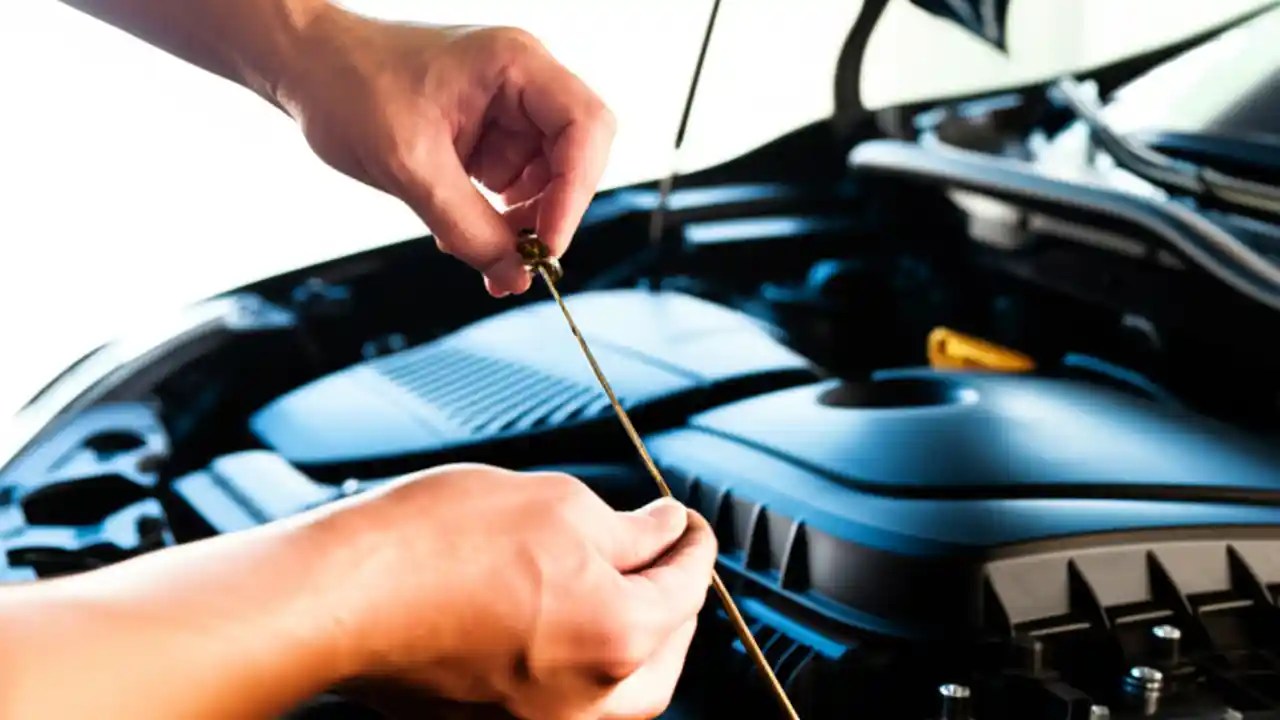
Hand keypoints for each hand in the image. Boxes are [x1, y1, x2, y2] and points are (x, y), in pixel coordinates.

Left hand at [274, 10, 615, 296]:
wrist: (307, 69)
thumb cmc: (348, 85)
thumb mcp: (409, 167)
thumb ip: (467, 226)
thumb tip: (514, 275)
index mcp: (515, 64)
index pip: (584, 128)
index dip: (576, 192)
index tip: (547, 244)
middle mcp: (522, 83)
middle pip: (576, 157)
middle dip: (550, 213)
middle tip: (519, 259)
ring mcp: (509, 111)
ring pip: (549, 180)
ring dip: (522, 223)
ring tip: (481, 251)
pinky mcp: (491, 136)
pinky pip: (516, 187)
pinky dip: (497, 219)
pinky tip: (463, 232)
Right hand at [307, 464, 716, 719]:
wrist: (342, 596)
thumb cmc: (434, 546)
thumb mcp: (556, 503)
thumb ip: (629, 527)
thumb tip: (662, 529)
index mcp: (620, 634)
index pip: (687, 584)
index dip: (693, 542)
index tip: (687, 523)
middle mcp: (591, 698)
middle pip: (667, 649)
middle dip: (676, 599)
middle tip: (667, 557)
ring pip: (625, 690)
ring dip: (639, 641)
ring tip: (625, 593)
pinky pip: (572, 702)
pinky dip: (586, 666)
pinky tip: (567, 623)